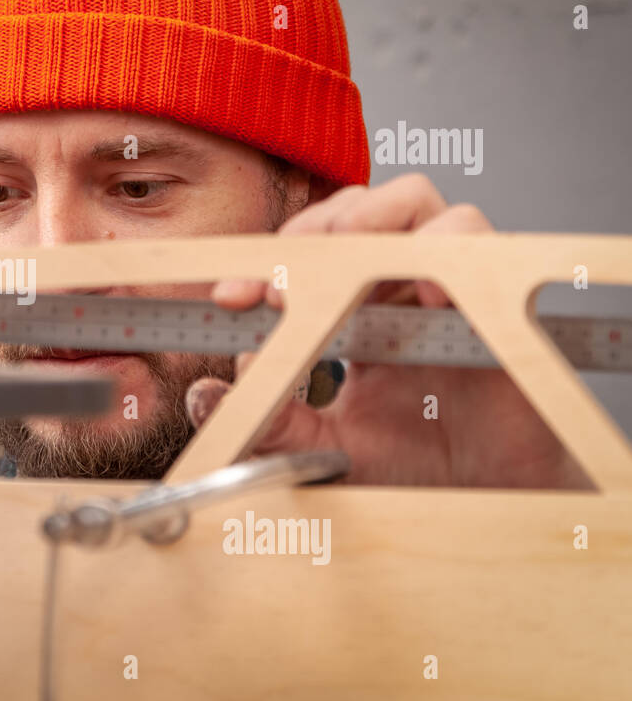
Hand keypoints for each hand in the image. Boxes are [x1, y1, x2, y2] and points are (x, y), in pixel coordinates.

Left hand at [197, 174, 589, 488]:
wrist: (488, 499)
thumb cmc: (416, 466)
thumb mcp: (323, 447)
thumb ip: (270, 422)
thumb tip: (206, 396)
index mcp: (351, 308)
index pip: (306, 252)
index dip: (266, 261)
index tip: (231, 296)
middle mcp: (397, 285)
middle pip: (355, 210)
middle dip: (310, 230)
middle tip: (282, 281)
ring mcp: (446, 283)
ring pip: (414, 201)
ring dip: (371, 216)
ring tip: (340, 260)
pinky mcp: (495, 296)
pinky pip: (476, 241)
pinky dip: (446, 246)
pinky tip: (420, 291)